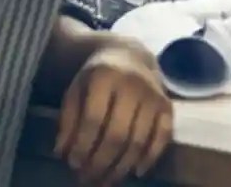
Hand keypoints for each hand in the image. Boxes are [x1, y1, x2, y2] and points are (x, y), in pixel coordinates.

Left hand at [55, 37, 173, 185]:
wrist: (130, 56)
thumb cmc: (97, 78)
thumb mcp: (75, 90)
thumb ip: (68, 119)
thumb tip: (62, 153)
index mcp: (105, 76)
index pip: (93, 119)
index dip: (83, 145)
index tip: (73, 164)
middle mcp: (133, 84)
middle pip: (117, 133)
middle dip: (101, 162)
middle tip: (87, 179)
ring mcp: (154, 94)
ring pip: (139, 139)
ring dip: (122, 166)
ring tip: (106, 181)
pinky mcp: (168, 105)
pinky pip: (163, 135)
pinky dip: (151, 156)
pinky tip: (137, 172)